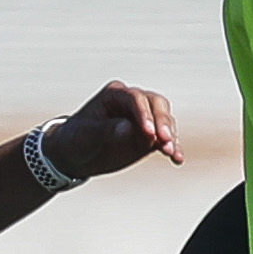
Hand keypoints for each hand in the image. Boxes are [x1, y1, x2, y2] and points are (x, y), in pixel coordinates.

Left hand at [45, 82, 183, 181]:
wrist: (76, 154)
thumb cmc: (76, 139)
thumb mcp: (85, 136)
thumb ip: (107, 131)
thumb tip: (128, 128)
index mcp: (115, 95)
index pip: (135, 99)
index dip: (144, 114)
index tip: (149, 132)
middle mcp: (133, 102)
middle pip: (156, 104)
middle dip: (163, 122)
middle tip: (164, 141)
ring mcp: (144, 118)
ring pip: (164, 121)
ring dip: (170, 136)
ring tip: (170, 153)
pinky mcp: (150, 135)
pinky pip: (165, 139)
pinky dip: (172, 148)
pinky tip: (177, 159)